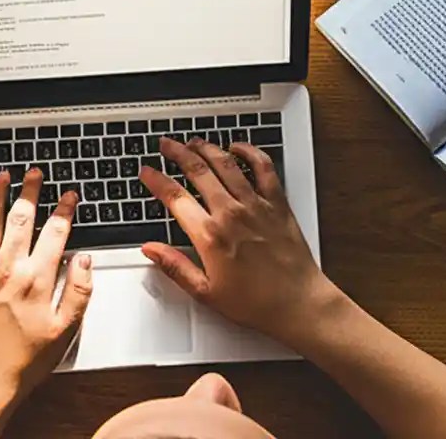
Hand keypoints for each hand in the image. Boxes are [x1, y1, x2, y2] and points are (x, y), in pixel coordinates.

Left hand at [0, 168, 92, 428]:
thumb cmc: (26, 357)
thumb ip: (79, 291)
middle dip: (30, 191)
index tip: (69, 196)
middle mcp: (8, 270)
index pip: (55, 232)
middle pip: (22, 218)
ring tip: (4, 177)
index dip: (64, 210)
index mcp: (37, 280)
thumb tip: (85, 260)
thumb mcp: (66, 329)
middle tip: (35, 174)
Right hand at [139, 137, 339, 346]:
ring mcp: (256, 205)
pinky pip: (263, 167)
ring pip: (226, 163)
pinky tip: (238, 147)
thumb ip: (175, 267)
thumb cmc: (256, 303)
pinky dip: (249, 152)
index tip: (147, 172)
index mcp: (210, 236)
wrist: (298, 303)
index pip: (175, 198)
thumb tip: (151, 250)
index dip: (156, 181)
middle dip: (177, 153)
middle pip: (197, 171)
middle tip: (166, 145)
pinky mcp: (277, 203)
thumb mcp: (205, 292)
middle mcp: (231, 214)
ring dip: (206, 148)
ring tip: (193, 141)